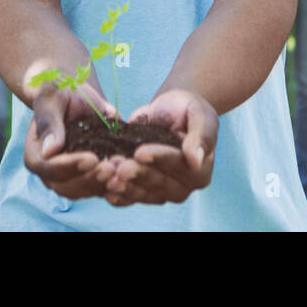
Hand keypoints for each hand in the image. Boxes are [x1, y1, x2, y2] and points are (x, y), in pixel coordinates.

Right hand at [23, 82, 119, 200]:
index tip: (92, 158)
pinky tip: (128, 168)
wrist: (75, 95)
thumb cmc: (59, 92)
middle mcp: (50, 173)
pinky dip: (115, 181)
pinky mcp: (90, 176)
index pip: (50, 168)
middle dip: (91, 179)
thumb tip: (49, 150)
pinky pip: (101, 186)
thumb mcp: (51, 99)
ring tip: (123, 166)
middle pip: (68, 186)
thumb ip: (49, 122)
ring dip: (105, 182)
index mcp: (35, 155)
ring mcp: (70, 177)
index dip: (71, 166)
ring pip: (86, 190)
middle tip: (112, 167)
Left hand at [102, 88, 216, 206]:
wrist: (170, 110)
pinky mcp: (146, 191)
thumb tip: (196, 161)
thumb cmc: (188, 109)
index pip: (177, 164)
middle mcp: (184, 186)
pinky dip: (119, 196)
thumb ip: (201, 136)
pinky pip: (132, 198)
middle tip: (119, 166)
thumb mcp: (200, 115)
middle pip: (159, 182)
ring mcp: (163, 192)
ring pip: (144, 193)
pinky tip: (106, 192)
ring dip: (125, 186)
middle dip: (138, 174)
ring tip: (108, 176)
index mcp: (200, 170)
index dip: (158, 158)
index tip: (139, 152)